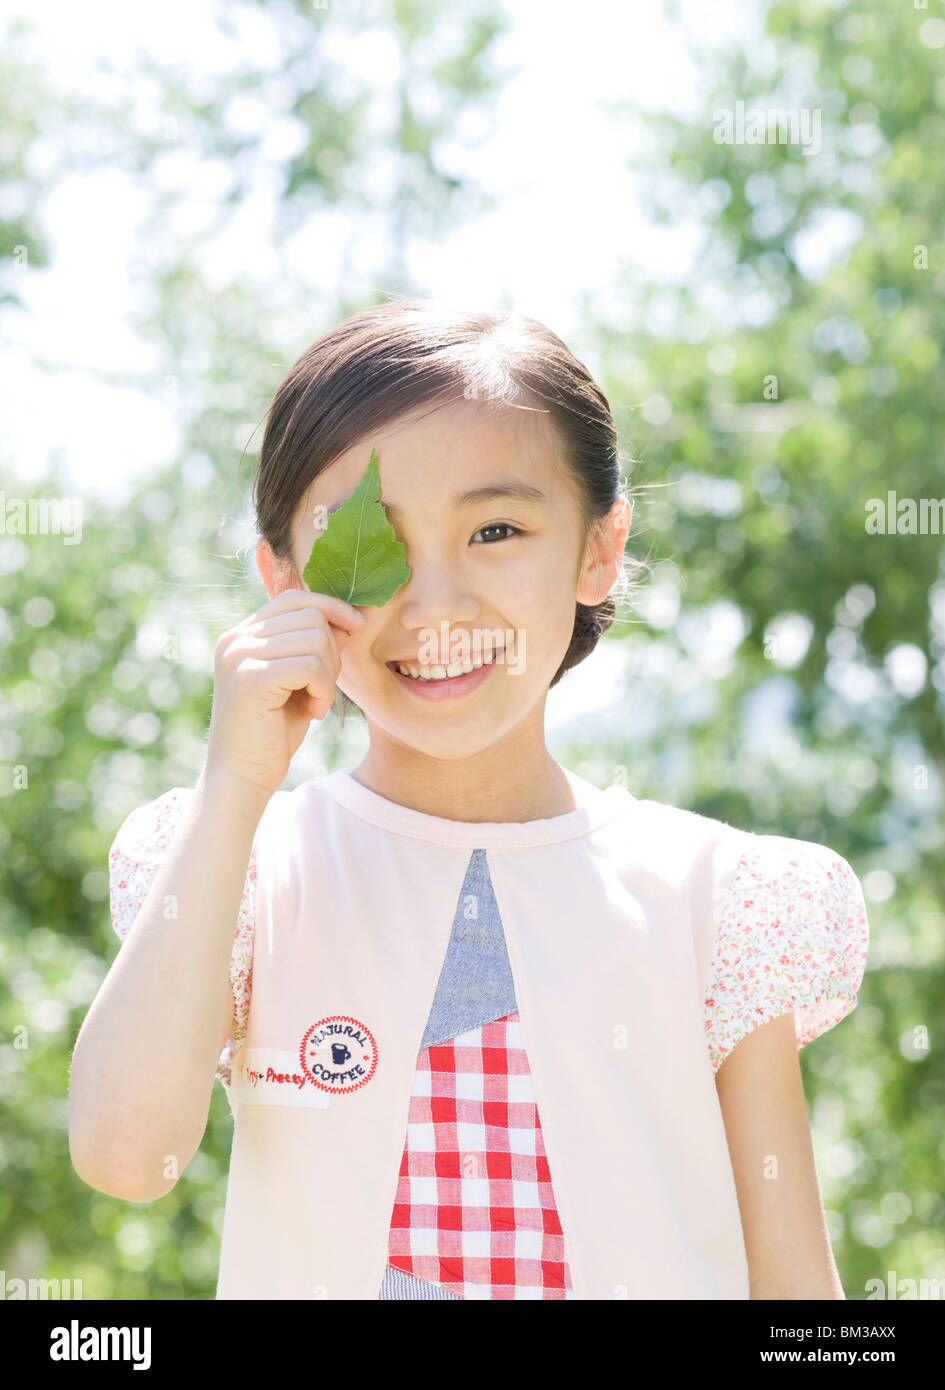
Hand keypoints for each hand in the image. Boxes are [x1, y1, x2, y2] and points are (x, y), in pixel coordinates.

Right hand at [203, 587, 365, 799]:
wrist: (241, 778)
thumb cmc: (272, 732)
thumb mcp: (299, 682)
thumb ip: (316, 649)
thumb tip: (349, 619)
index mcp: (243, 635)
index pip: (295, 598)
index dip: (331, 606)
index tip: (357, 626)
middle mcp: (236, 639)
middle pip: (310, 615)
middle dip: (333, 651)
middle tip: (322, 690)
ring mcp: (240, 656)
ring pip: (315, 639)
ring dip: (328, 676)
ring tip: (315, 704)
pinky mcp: (251, 679)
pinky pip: (310, 665)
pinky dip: (323, 690)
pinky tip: (312, 713)